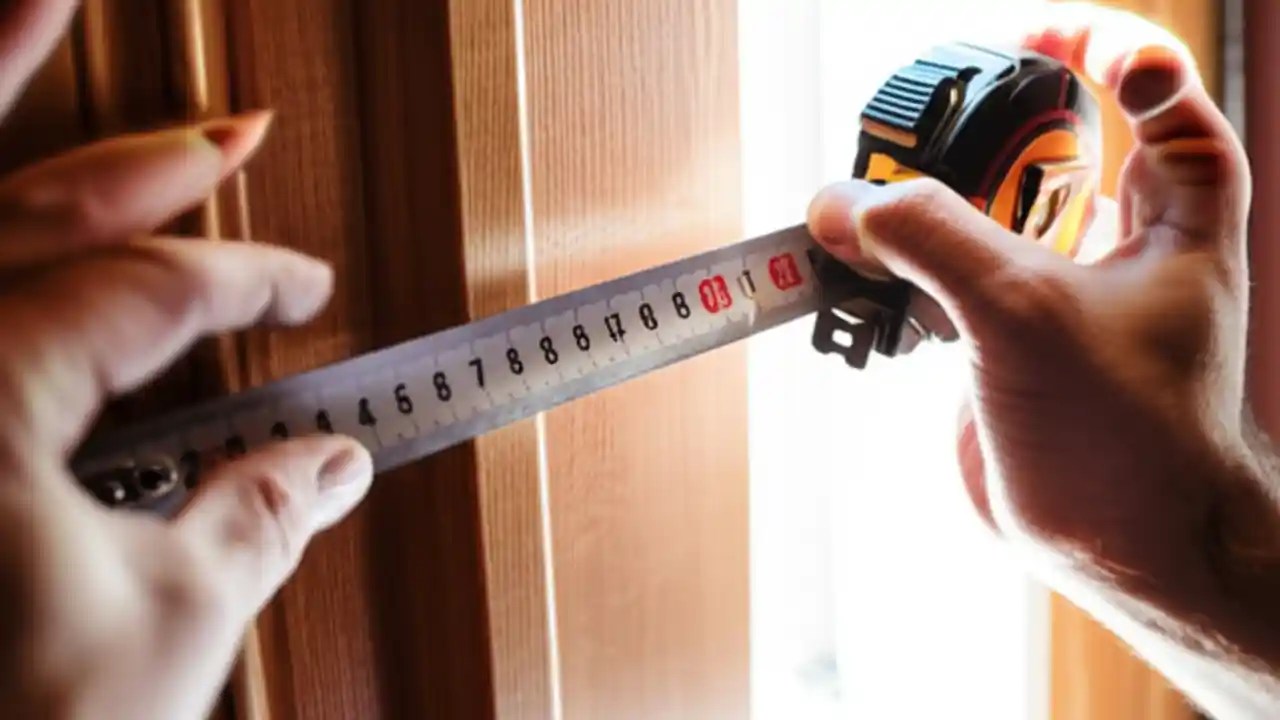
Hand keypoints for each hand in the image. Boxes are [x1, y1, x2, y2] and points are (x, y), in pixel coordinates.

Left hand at [0, 3, 371, 717]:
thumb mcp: (164, 625)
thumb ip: (259, 517)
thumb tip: (331, 465)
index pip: (140, 296)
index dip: (244, 285)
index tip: (302, 293)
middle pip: (28, 212)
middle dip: (145, 161)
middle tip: (230, 128)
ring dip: (2, 106)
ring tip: (35, 10)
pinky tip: (16, 219)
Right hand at [808, 3, 1279, 715]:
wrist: (1116, 543)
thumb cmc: (1129, 436)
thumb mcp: (1028, 310)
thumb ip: (932, 238)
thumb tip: (845, 201)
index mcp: (1175, 212)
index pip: (1158, 92)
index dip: (1102, 50)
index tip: (1031, 40)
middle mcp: (1120, 241)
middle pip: (1050, 144)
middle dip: (982, 132)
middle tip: (918, 130)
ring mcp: (1057, 289)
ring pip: (987, 211)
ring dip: (925, 205)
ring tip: (869, 206)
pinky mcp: (1005, 336)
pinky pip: (945, 275)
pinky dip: (900, 268)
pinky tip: (865, 273)